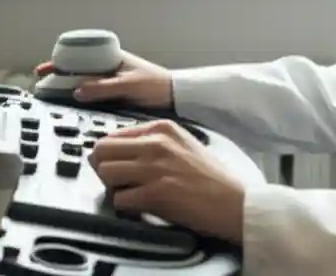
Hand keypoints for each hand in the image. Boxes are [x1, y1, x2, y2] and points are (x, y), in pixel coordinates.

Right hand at [34, 50, 172, 108]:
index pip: (80, 54)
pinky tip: (71, 100)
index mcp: (112, 57)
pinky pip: (92, 91)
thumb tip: (77, 90)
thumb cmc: (157, 85)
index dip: (61, 60)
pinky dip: (80, 94)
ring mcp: (112, 79)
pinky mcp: (115, 93)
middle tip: (41, 81)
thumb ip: (103, 87)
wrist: (176, 96)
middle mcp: (109, 66)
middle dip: (59, 72)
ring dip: (68, 84)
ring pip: (83, 79)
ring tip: (50, 91)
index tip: (44, 69)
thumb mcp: (129, 85)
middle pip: (78, 67)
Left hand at [89, 120, 244, 243]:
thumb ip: (154, 141)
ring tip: (127, 192)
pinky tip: (140, 206)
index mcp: (163, 127)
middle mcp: (156, 143)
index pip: (114, 133)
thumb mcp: (183, 143)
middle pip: (102, 149)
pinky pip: (119, 200)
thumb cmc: (212, 177)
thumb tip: (124, 149)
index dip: (110, 153)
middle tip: (114, 180)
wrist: (234, 202)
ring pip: (105, 172)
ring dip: (111, 186)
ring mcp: (154, 168)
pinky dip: (125, 207)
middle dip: (101, 167)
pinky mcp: (155, 194)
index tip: (116, 164)